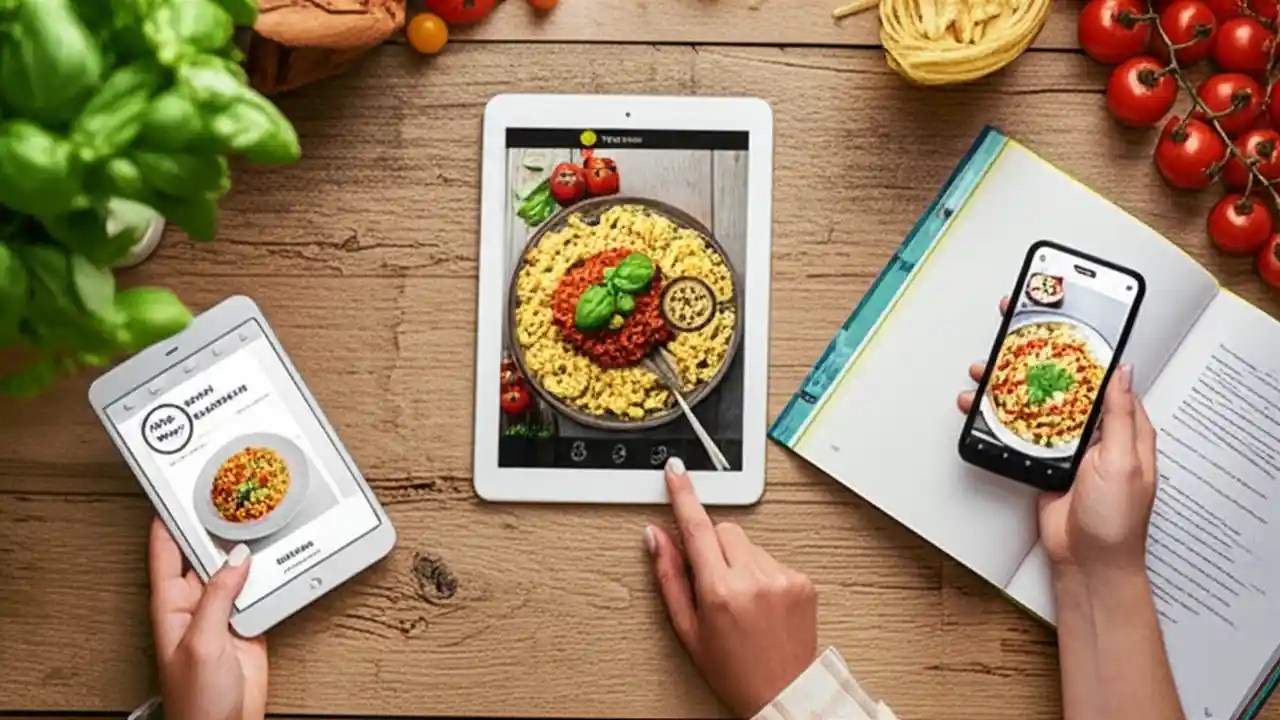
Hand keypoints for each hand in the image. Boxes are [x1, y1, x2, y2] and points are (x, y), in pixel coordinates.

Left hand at [148, 517, 268, 719]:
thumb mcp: (202, 642)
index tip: (176, 489)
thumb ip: (218, 596)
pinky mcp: (249, 624)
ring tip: (261, 523)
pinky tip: (278, 562)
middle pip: (205, 555)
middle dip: (217, 529)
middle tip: (233, 498)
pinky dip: (271, 576)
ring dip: (249, 553)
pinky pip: (260, 591)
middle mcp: (195, 605)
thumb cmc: (195, 702)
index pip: (165, 550)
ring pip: (237, 570)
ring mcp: (223, 615)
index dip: (168, 519)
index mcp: (170, 605)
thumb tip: (235, 558)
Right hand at [645, 458, 817, 717]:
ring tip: (741, 600)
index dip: (683, 495)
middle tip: (712, 579)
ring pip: (748, 543)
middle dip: (712, 545)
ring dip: (739, 560)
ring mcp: (783, 577)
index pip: (696, 528)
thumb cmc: (733, 670)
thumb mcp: (688, 629)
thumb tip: (656, 537)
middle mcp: (754, 579)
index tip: (676, 472)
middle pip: (723, 530)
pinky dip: (763, 572)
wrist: (784, 693)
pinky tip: (762, 602)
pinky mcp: (802, 580)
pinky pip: (772, 557)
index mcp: (720, 592)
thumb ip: (669, 576)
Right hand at [957, 298, 1156, 576]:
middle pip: (1058, 379)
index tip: (1060, 316)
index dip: (1079, 342)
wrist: (1089, 564)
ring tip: (982, 370)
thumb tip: (1123, 370)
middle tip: (1010, 329)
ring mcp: (1063, 444)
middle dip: (1031, 353)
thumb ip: (1120, 415)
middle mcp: (1091, 429)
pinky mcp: (1039, 461)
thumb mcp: (1123, 461)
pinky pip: (1015, 431)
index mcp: (1121, 424)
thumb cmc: (1117, 521)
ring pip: (1030, 401)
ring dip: (1004, 383)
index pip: (1099, 371)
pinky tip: (980, 407)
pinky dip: (995, 417)